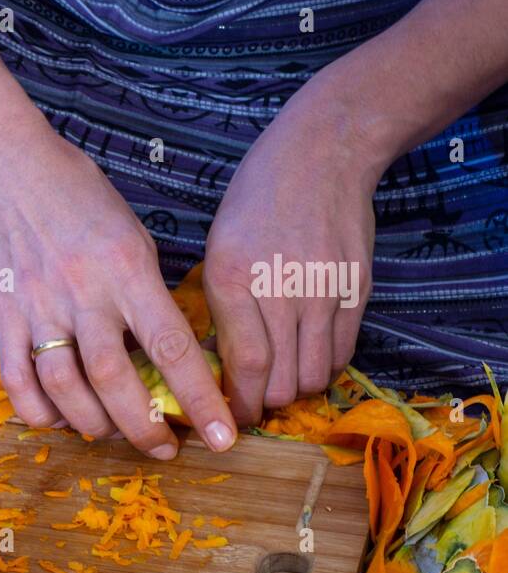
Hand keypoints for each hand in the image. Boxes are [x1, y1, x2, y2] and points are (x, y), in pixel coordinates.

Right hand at [0, 122, 235, 458]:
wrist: (3, 164)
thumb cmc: (75, 193)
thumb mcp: (130, 233)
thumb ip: (144, 290)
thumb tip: (160, 349)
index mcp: (127, 269)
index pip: (173, 346)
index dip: (202, 399)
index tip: (224, 436)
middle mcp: (83, 293)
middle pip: (116, 380)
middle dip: (146, 427)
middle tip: (167, 448)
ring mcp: (38, 307)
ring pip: (66, 388)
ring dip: (95, 424)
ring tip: (113, 434)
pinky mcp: (2, 316)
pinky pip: (19, 381)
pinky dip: (42, 412)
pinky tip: (61, 418)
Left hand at [205, 88, 379, 425]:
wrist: (321, 156)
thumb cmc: (255, 202)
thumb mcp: (216, 252)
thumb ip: (220, 310)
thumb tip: (217, 367)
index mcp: (233, 282)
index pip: (245, 370)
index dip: (238, 406)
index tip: (228, 416)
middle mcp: (281, 293)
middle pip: (282, 385)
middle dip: (263, 404)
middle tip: (250, 401)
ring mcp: (325, 293)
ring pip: (315, 378)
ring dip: (294, 390)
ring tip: (278, 379)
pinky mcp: (357, 291)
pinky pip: (342, 354)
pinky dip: (322, 367)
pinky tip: (305, 355)